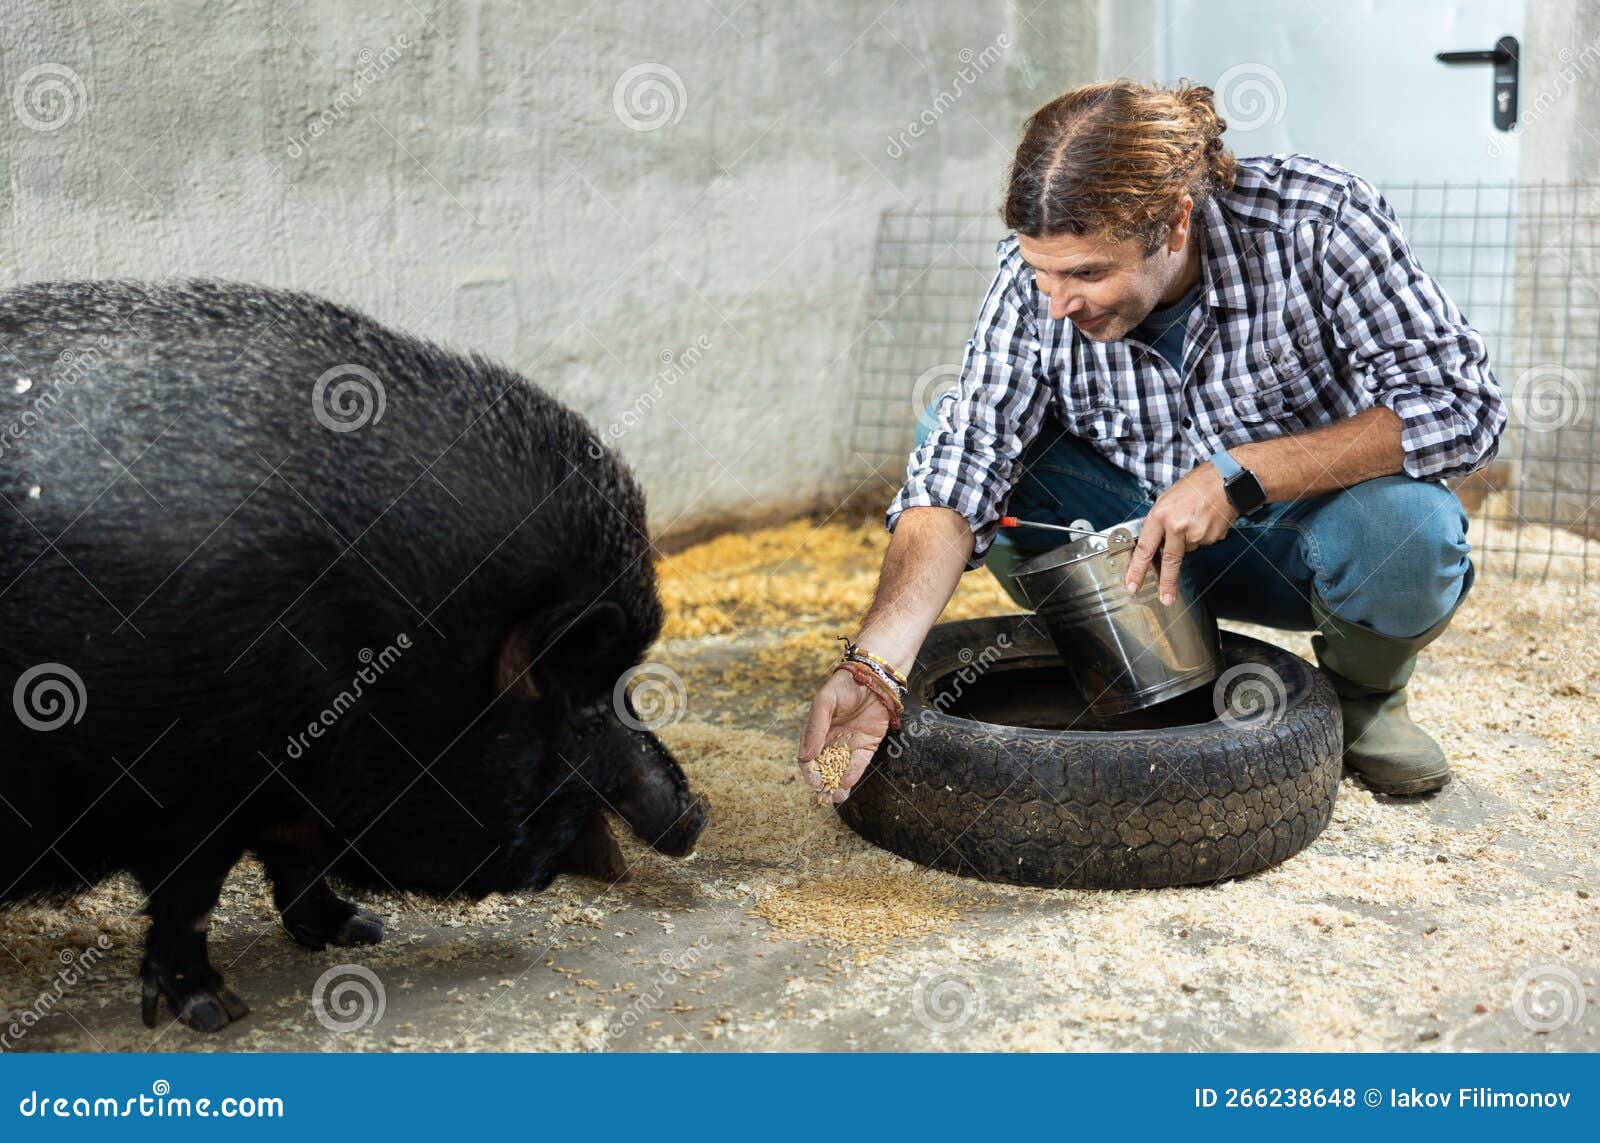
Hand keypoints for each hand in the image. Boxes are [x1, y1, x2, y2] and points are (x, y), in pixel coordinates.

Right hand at [796, 669, 890, 804]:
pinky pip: (858, 765)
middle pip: (823, 767)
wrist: (874, 677)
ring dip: (837, 784)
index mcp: (816, 731)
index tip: (813, 782)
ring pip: (840, 770)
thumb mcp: (824, 702)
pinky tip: (847, 784)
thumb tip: (806, 756)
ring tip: (836, 797)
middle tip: (823, 796)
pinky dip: (852, 775)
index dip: (809, 771)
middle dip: (823, 783)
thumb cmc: (844, 686)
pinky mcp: (867, 747)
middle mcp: (830, 741)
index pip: (808, 756)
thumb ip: (815, 728)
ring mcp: (848, 745)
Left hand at [1123, 462, 1237, 603]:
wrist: (1226, 479)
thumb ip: (1159, 523)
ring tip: (1195, 517)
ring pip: (1188, 548)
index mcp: (1161, 515)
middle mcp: (1177, 526)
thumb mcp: (1167, 499)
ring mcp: (1197, 533)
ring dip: (1188, 539)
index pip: (1145, 548)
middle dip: (1166, 582)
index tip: (1132, 585)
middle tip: (1166, 599)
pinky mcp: (1212, 537)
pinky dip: (1202, 535)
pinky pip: (1202, 543)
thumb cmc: (1194, 486)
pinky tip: (1206, 519)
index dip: (1137, 569)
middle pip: (1170, 561)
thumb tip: (1154, 545)